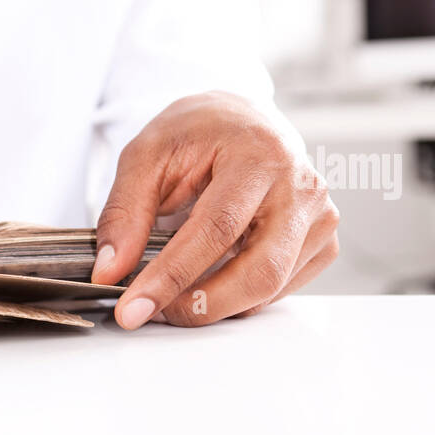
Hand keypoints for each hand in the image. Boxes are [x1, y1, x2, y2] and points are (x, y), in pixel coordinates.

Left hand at [92, 91, 338, 327]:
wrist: (240, 120)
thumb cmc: (197, 134)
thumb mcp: (145, 156)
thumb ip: (125, 213)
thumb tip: (111, 270)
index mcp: (260, 155)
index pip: (216, 229)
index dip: (171, 276)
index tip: (134, 307)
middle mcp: (302, 187)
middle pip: (258, 271)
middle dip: (199, 306)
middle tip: (151, 313)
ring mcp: (320, 217)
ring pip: (270, 289)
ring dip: (214, 306)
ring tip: (171, 295)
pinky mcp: (323, 241)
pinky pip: (280, 290)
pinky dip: (238, 300)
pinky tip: (209, 282)